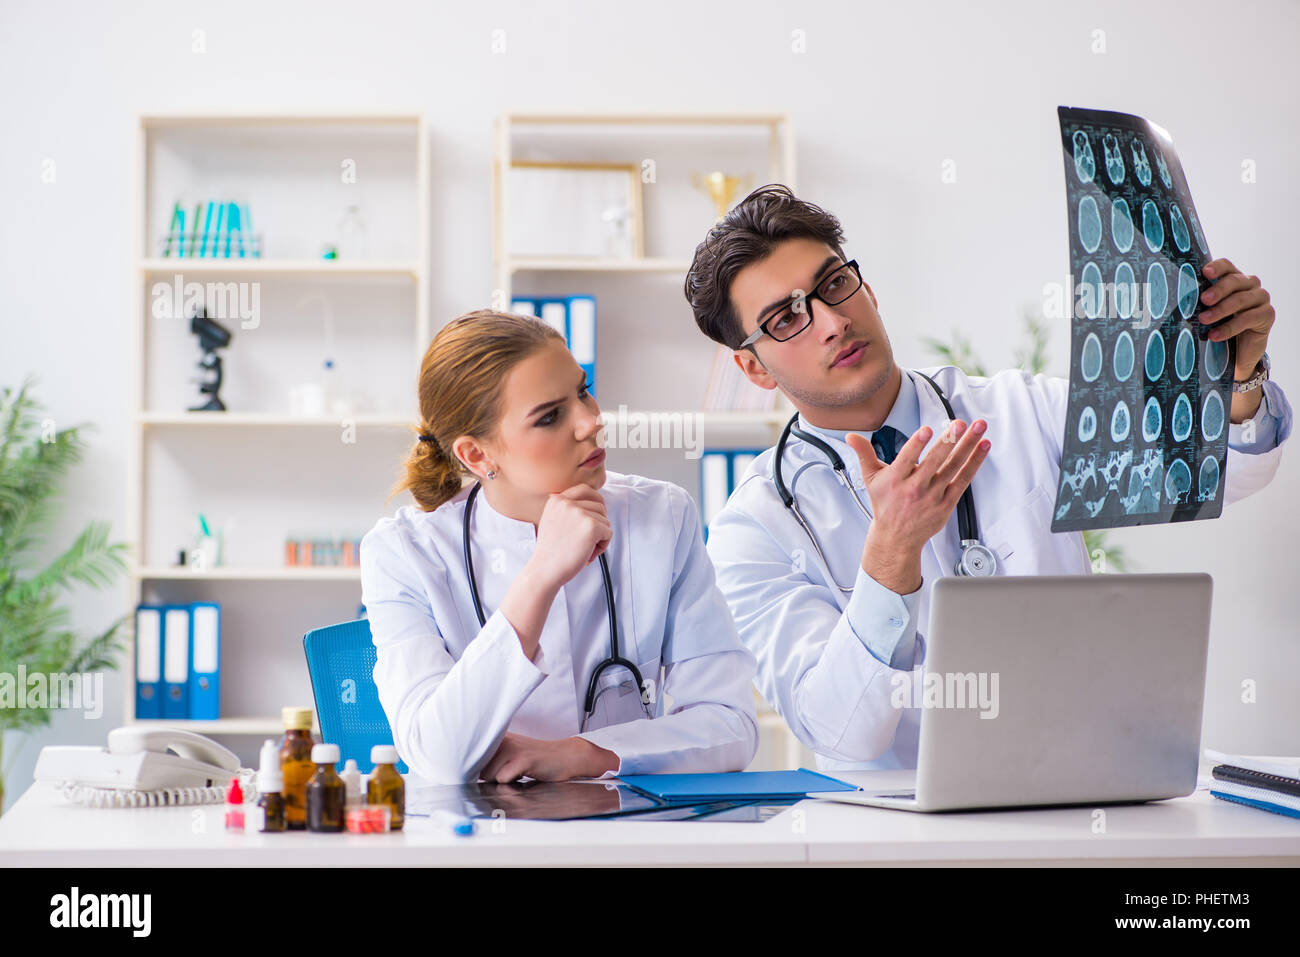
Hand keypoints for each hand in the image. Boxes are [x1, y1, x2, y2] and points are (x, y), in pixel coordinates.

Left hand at [479, 732, 617, 782]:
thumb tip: (467, 774)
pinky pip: (503, 779)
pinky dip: (512, 782)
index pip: (472, 757)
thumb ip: (490, 760)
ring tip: (519, 771)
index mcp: (497, 736)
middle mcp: (502, 738)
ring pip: (490, 775)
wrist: (564, 756)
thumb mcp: (510, 754)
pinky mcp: (523, 758)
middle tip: (512, 770)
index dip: (476, 769)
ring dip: (503, 780)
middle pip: (480, 769)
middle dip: (493, 776)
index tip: (480, 772)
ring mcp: (512, 747)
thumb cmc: (535, 760)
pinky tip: (525, 773)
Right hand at [528, 484, 612, 590]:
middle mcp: (567, 503)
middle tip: (589, 539)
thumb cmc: (550, 552)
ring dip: (600, 537)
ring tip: (585, 549)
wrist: (545, 570)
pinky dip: (603, 545)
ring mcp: (580, 513)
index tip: (595, 515)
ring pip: (605, 520)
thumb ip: (566, 510)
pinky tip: (589, 553)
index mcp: (557, 500)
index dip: (595, 501)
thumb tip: (592, 505)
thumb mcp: (551, 521)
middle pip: (599, 506)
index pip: (585, 489)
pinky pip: (609, 533)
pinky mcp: (591, 526)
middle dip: (599, 523)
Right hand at [846, 420, 990, 593]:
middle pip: (935, 462)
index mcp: (895, 480)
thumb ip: (864, 454)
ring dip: (968, 446)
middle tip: (960, 424)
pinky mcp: (947, 503)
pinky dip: (974, 463)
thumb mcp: (870, 479)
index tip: (926, 431)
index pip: (906, 460)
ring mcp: (933, 496)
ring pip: (954, 467)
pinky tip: (982, 447)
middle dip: (949, 442)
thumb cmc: (885, 505)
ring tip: (978, 428)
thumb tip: (851, 437)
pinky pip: (963, 480)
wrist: (896, 538)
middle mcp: (915, 488)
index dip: (916, 445)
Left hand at [1197, 259, 1274, 422]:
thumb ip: (1199, 302)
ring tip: (1203, 320)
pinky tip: (1215, 335)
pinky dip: (1229, 327)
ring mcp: (1261, 298)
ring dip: (1220, 310)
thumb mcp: (1208, 312)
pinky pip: (1248, 318)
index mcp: (1234, 279)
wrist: (1238, 353)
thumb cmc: (1218, 327)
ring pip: (1241, 299)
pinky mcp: (1268, 314)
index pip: (1227, 266)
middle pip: (1234, 281)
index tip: (1204, 272)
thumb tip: (1171, 296)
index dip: (1217, 267)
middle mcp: (1250, 284)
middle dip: (1217, 290)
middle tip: (1203, 300)